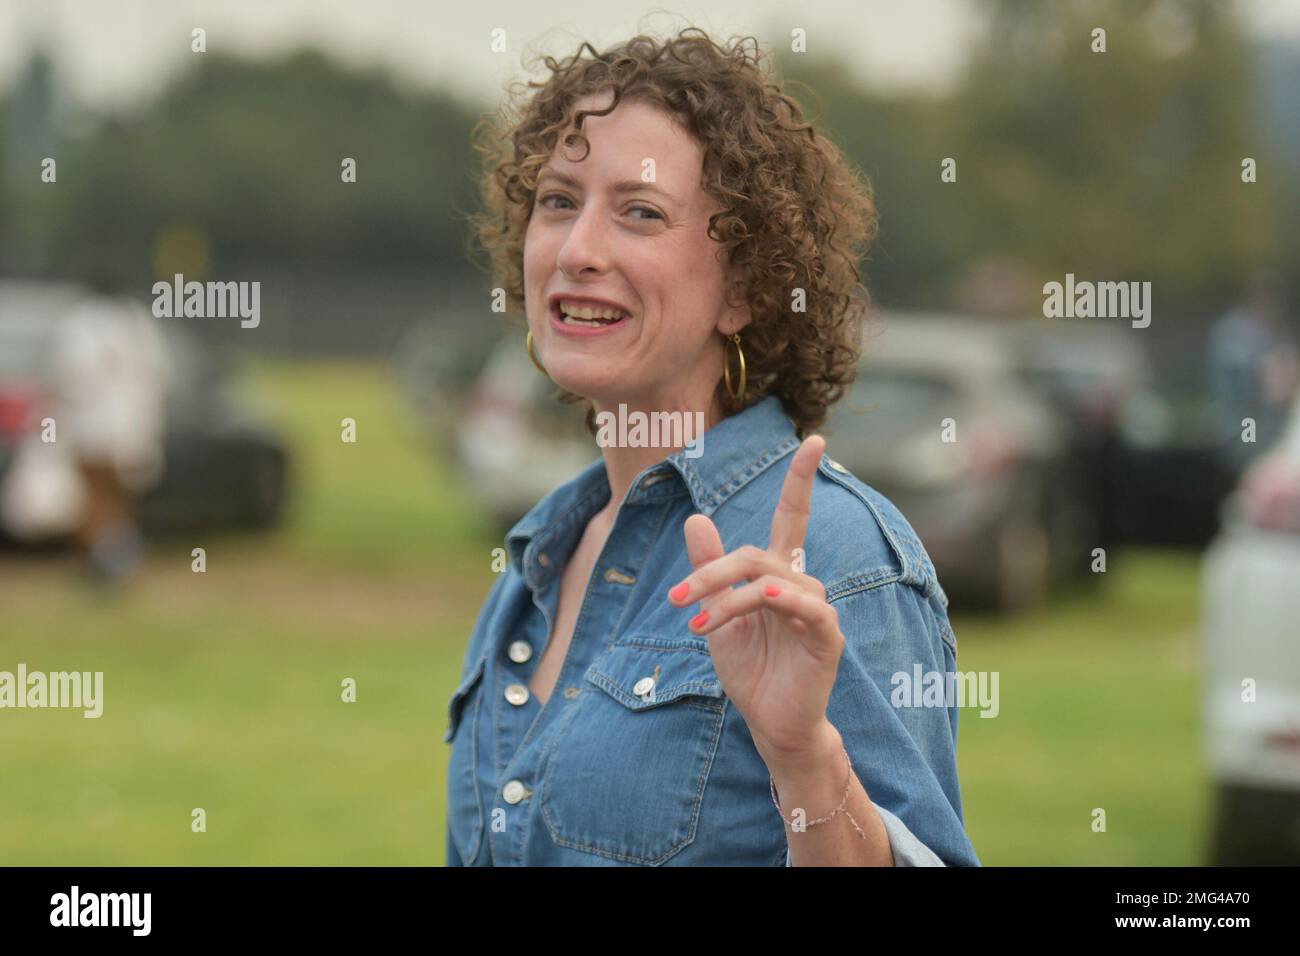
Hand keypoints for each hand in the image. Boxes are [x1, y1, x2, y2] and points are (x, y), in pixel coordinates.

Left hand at [666, 434, 845, 760]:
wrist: (772, 724)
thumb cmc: (752, 669)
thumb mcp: (719, 615)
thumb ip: (710, 569)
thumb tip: (695, 517)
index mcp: (779, 574)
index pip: (793, 516)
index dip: (801, 480)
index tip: (814, 439)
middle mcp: (802, 584)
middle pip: (756, 554)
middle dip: (712, 571)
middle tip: (677, 598)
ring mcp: (818, 609)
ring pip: (769, 579)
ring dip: (727, 598)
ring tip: (697, 624)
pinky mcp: (826, 637)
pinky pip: (807, 608)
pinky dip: (782, 599)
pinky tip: (765, 598)